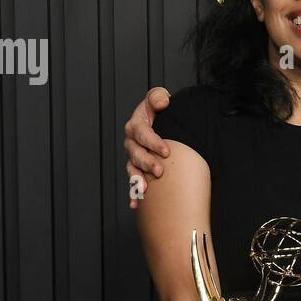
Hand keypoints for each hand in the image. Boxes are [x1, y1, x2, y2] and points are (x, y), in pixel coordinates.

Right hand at [124, 86, 171, 209]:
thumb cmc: (164, 111)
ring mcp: (134, 156)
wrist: (167, 125)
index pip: (142, 132)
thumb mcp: (160, 99)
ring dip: (137, 179)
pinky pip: (133, 182)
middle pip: (136, 153)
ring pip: (132, 169)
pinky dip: (134, 194)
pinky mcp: (137, 169)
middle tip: (159, 171)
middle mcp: (132, 141)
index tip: (166, 151)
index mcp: (137, 124)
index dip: (152, 142)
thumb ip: (158, 97)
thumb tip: (162, 102)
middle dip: (146, 163)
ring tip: (144, 189)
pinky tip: (135, 204)